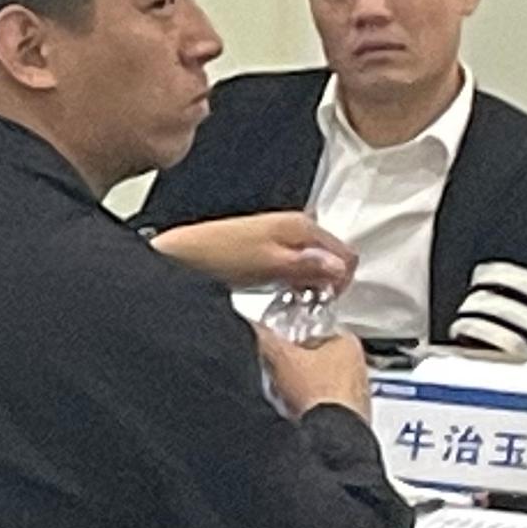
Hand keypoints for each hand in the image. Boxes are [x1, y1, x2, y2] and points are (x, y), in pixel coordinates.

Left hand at [155, 212, 353, 293]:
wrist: (180, 256)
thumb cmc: (218, 257)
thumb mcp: (271, 266)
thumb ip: (308, 266)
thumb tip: (338, 269)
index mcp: (300, 225)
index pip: (345, 253)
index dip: (343, 281)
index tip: (328, 300)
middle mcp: (291, 226)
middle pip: (331, 257)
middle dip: (328, 281)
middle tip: (311, 302)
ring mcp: (277, 236)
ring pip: (312, 262)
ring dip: (309, 283)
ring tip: (292, 299)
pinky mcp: (263, 248)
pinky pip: (292, 265)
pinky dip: (292, 280)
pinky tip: (277, 291)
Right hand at [259, 324, 376, 419]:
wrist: (332, 437)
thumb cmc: (320, 395)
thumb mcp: (280, 358)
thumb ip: (264, 338)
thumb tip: (252, 329)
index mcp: (346, 341)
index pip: (310, 328)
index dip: (286, 337)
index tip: (273, 346)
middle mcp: (357, 365)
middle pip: (313, 358)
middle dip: (293, 365)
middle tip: (276, 372)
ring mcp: (356, 393)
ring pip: (316, 383)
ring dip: (299, 388)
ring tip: (284, 395)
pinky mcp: (350, 416)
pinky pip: (321, 405)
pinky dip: (308, 407)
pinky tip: (297, 412)